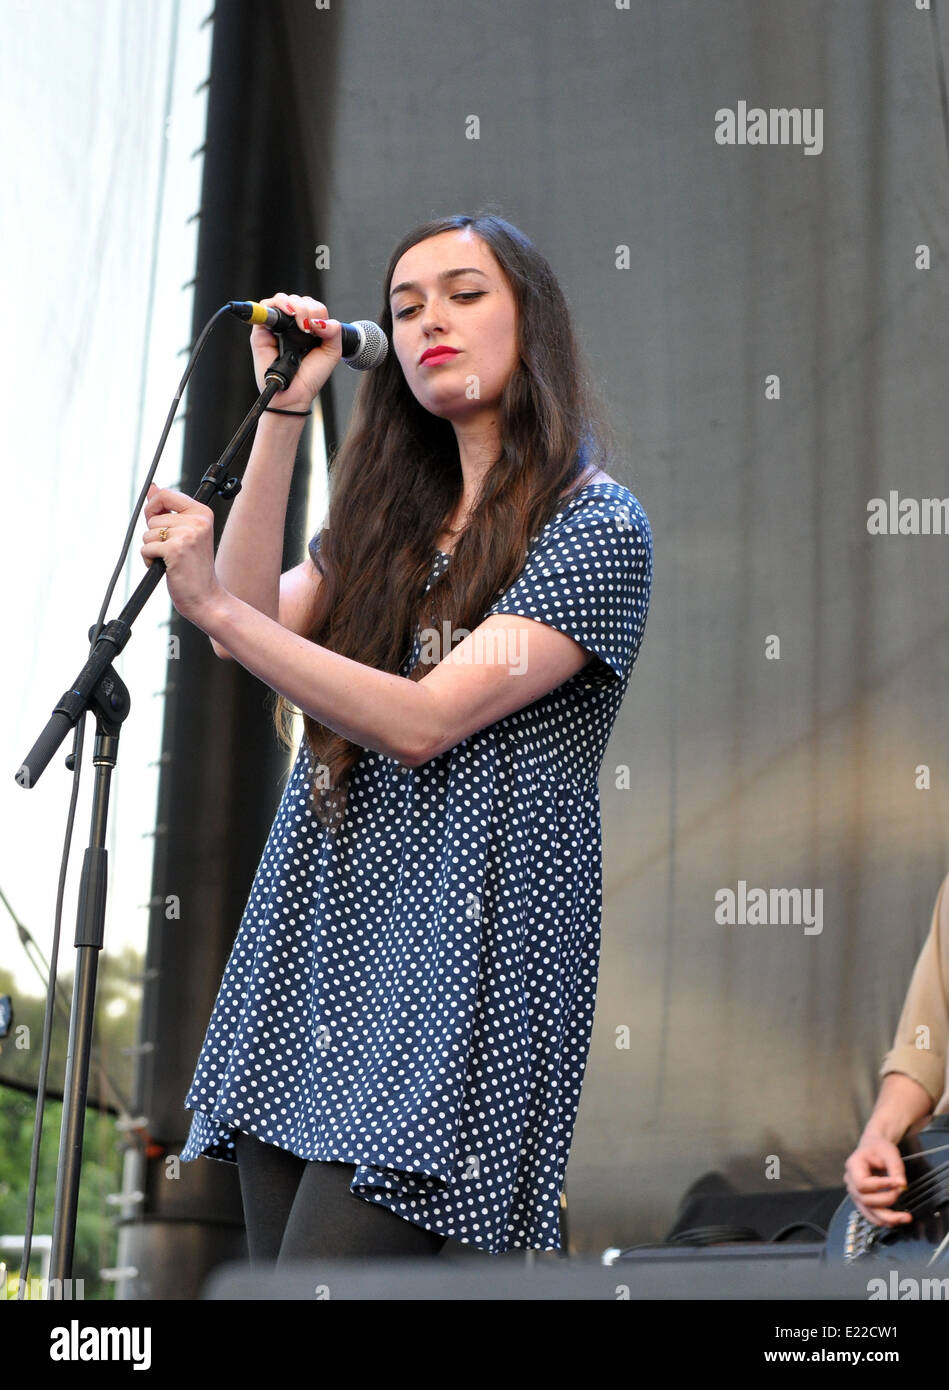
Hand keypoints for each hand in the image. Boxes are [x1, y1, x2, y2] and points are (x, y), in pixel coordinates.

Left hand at [141, 483, 226, 626]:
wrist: (206, 597)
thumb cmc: (194, 568)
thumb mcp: (186, 533)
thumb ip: (168, 509)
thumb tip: (152, 487)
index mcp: (202, 513)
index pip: (165, 493)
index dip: (153, 507)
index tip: (157, 522)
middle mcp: (197, 521)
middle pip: (153, 516)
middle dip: (154, 535)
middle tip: (172, 549)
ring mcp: (187, 535)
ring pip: (148, 533)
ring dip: (152, 549)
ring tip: (170, 560)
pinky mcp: (175, 550)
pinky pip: (146, 548)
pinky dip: (150, 561)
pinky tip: (166, 568)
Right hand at [250, 292, 343, 409]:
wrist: (294, 394)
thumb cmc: (310, 376)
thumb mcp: (330, 352)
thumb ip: (333, 332)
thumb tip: (323, 320)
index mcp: (308, 327)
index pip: (313, 306)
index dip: (318, 311)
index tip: (320, 328)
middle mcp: (291, 324)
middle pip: (299, 300)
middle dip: (308, 309)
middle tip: (310, 328)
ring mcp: (276, 326)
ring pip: (283, 299)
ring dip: (295, 306)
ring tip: (301, 323)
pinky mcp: (261, 331)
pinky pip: (265, 308)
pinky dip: (277, 305)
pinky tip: (288, 314)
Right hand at [843, 1133, 911, 1226]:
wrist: (874, 1149)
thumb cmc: (879, 1149)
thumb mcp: (889, 1152)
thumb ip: (896, 1168)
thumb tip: (902, 1186)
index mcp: (853, 1166)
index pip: (862, 1183)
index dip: (880, 1186)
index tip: (898, 1183)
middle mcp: (851, 1182)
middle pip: (865, 1200)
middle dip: (886, 1200)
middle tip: (901, 1191)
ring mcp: (856, 1194)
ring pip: (869, 1212)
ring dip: (888, 1218)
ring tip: (906, 1218)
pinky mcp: (863, 1201)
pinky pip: (872, 1215)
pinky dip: (884, 1220)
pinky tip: (897, 1220)